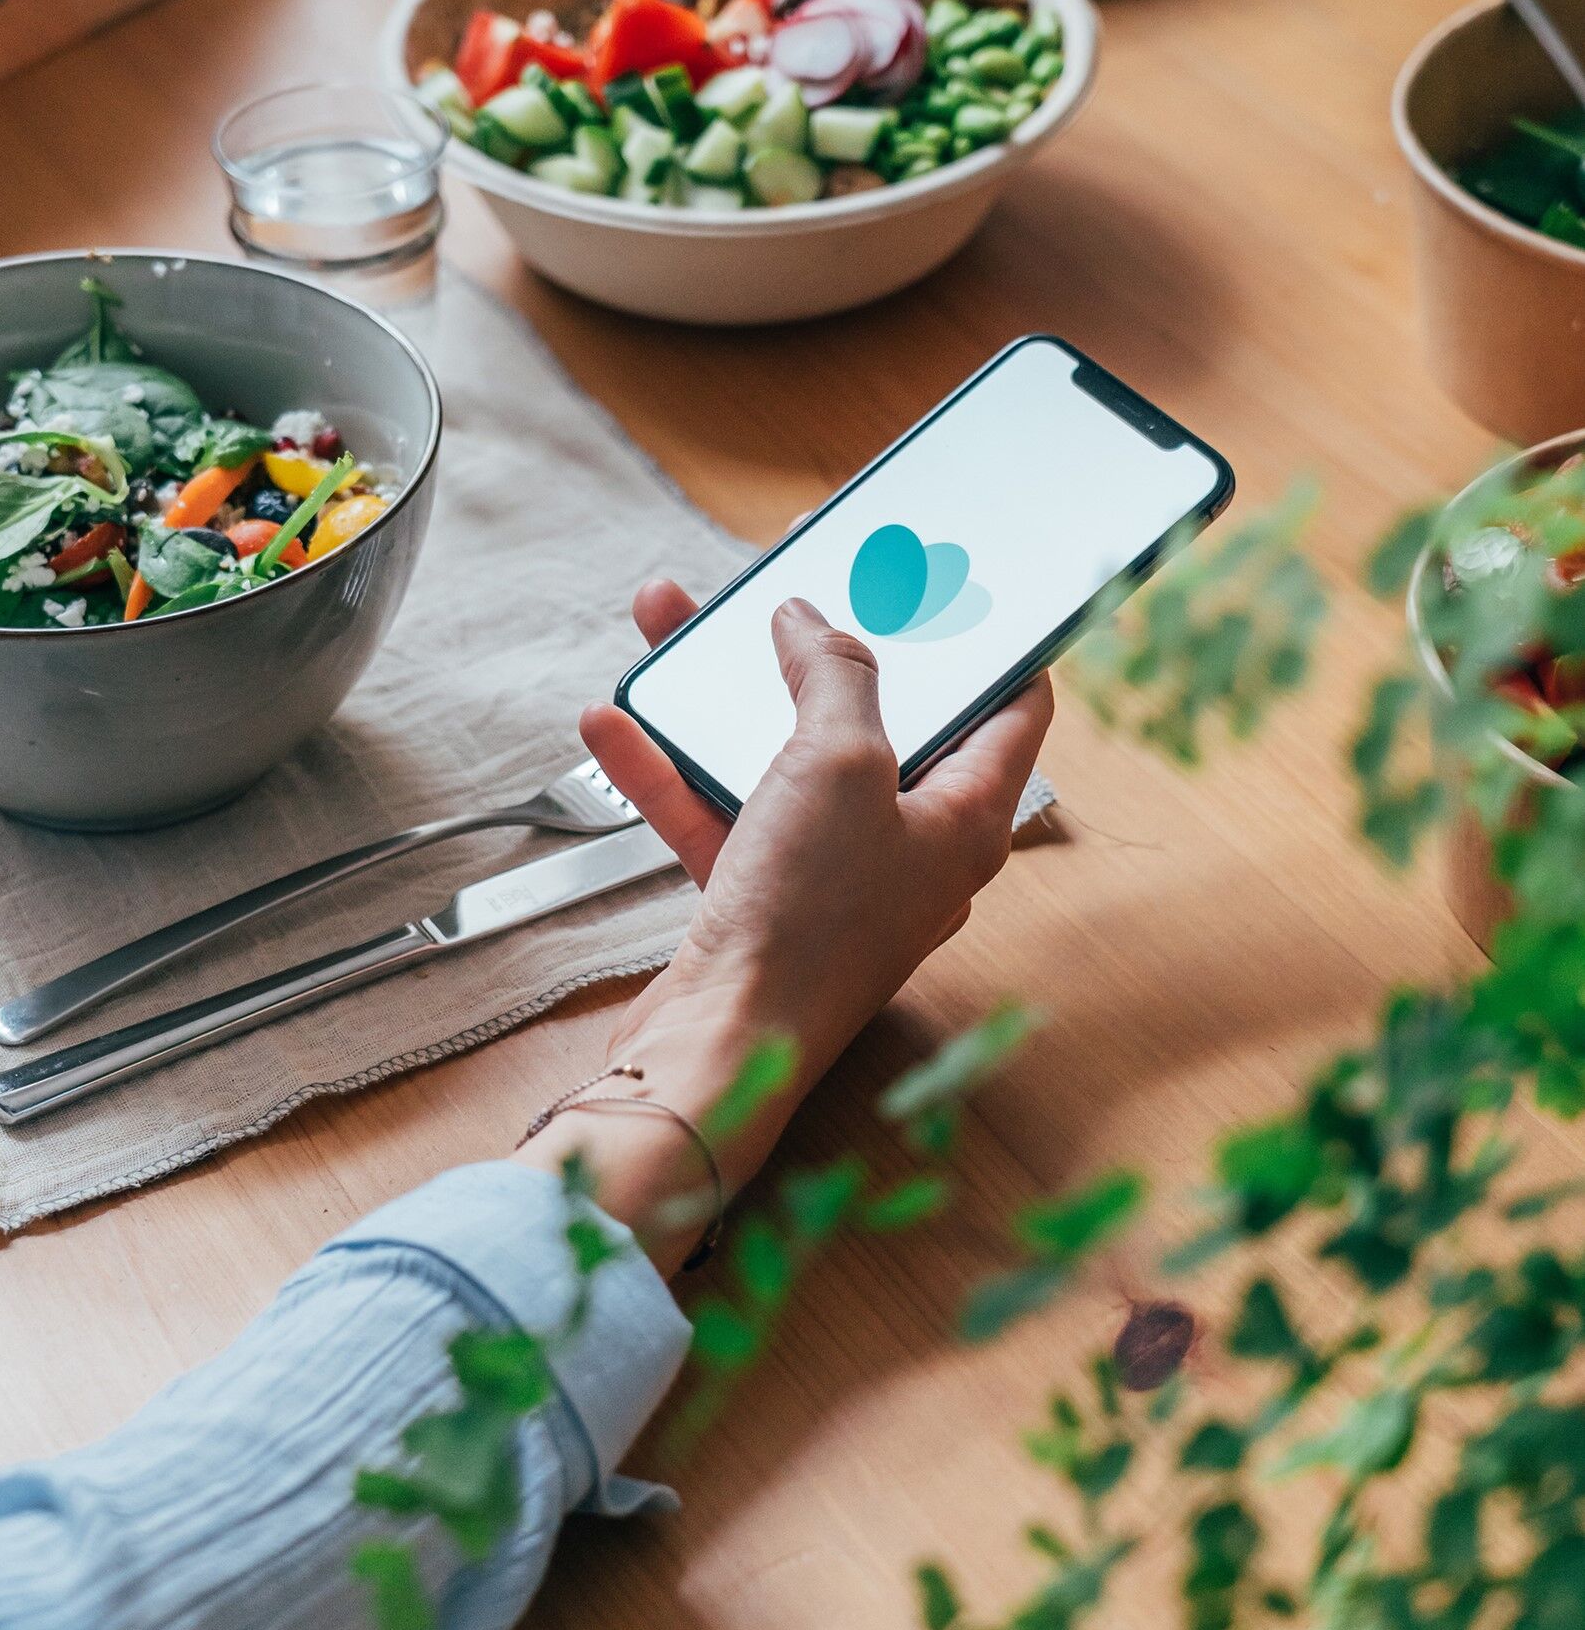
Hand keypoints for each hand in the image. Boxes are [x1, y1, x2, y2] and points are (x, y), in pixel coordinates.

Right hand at [514, 586, 1050, 1268]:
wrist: (720, 1047)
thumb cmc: (808, 926)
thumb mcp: (838, 762)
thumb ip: (836, 673)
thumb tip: (816, 625)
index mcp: (966, 817)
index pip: (1012, 706)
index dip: (991, 636)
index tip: (959, 582)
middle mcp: (908, 847)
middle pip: (879, 721)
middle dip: (821, 647)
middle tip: (795, 588)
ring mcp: (832, 877)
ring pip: (780, 759)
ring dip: (721, 695)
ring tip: (672, 625)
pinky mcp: (761, 902)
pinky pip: (719, 814)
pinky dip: (670, 770)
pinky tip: (618, 724)